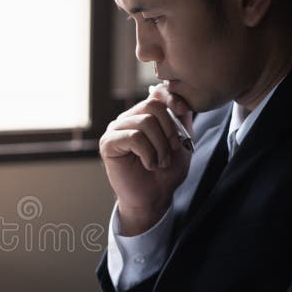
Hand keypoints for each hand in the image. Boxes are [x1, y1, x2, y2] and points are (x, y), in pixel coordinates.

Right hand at [99, 83, 192, 234]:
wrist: (154, 198)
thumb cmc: (166, 173)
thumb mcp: (182, 142)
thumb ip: (181, 119)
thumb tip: (179, 98)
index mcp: (143, 115)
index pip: (157, 93)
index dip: (173, 99)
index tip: (184, 112)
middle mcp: (127, 119)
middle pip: (152, 105)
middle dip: (169, 129)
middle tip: (172, 150)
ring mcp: (115, 130)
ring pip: (145, 122)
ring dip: (159, 146)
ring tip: (160, 162)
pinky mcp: (107, 144)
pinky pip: (134, 137)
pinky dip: (147, 153)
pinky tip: (148, 165)